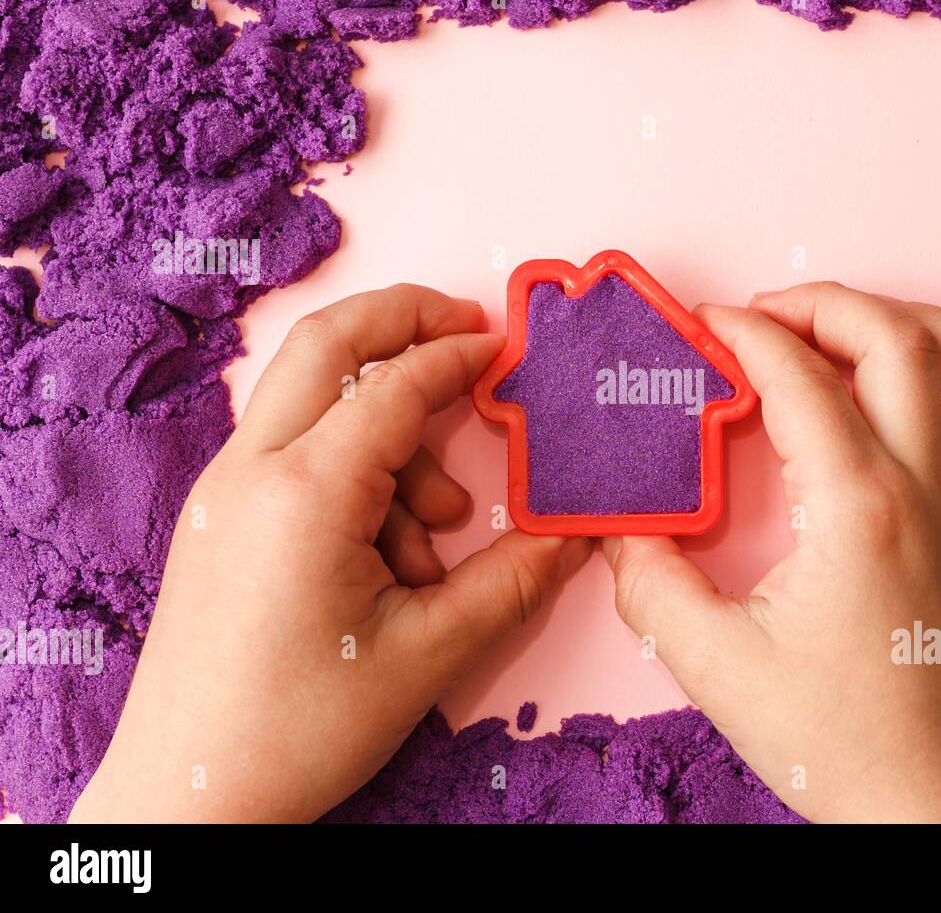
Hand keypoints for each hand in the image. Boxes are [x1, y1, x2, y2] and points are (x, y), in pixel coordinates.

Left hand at [70, 284, 589, 822]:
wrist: (188, 795)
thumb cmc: (297, 729)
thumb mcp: (427, 654)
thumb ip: (512, 582)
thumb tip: (578, 536)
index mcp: (306, 494)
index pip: (395, 384)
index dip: (459, 355)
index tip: (508, 349)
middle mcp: (253, 473)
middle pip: (326, 343)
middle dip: (401, 318)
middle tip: (466, 331)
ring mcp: (228, 493)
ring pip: (316, 406)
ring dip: (390, 438)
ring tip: (435, 538)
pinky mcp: (224, 521)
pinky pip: (298, 457)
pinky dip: (355, 474)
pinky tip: (389, 560)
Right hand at [603, 282, 940, 822]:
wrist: (930, 804)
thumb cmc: (837, 742)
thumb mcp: (716, 667)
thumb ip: (650, 584)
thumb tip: (621, 529)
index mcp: (859, 509)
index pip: (799, 375)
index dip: (743, 333)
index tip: (704, 327)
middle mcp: (930, 488)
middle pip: (895, 339)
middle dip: (822, 304)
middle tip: (766, 318)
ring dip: (907, 321)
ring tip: (851, 325)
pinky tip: (935, 381)